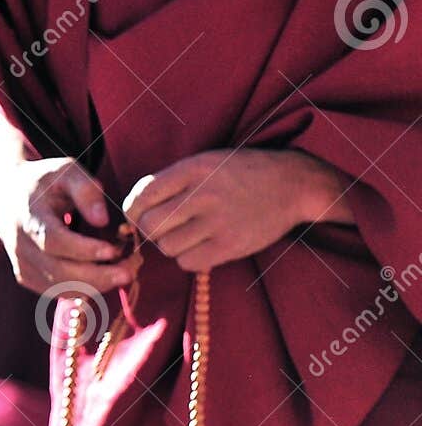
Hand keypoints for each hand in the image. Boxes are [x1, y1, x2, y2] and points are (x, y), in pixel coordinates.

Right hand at [0, 154, 139, 295]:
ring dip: (94, 286)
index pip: (53, 240)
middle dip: (97, 276)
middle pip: (57, 271)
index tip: (113, 250)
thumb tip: (102, 220)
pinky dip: (82, 290)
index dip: (83, 250)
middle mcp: (19, 244)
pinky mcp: (26, 276)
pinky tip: (103, 278)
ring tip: (122, 273)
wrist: (10, 195)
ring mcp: (21, 263)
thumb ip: (86, 191)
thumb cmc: (45, 182)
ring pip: (58, 287)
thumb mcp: (67, 172)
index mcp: (27, 216)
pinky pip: (55, 292)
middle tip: (129, 271)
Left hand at [122, 149, 318, 272]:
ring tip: (187, 235)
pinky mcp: (232, 245)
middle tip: (163, 228)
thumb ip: (171, 181)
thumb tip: (134, 210)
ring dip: (170, 245)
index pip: (142, 195)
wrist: (292, 184)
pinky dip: (189, 259)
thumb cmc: (240, 173)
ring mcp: (218, 221)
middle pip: (149, 225)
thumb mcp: (204, 162)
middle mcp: (203, 194)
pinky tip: (201, 247)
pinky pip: (189, 262)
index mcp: (192, 169)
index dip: (133, 210)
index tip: (138, 214)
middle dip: (149, 230)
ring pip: (167, 247)